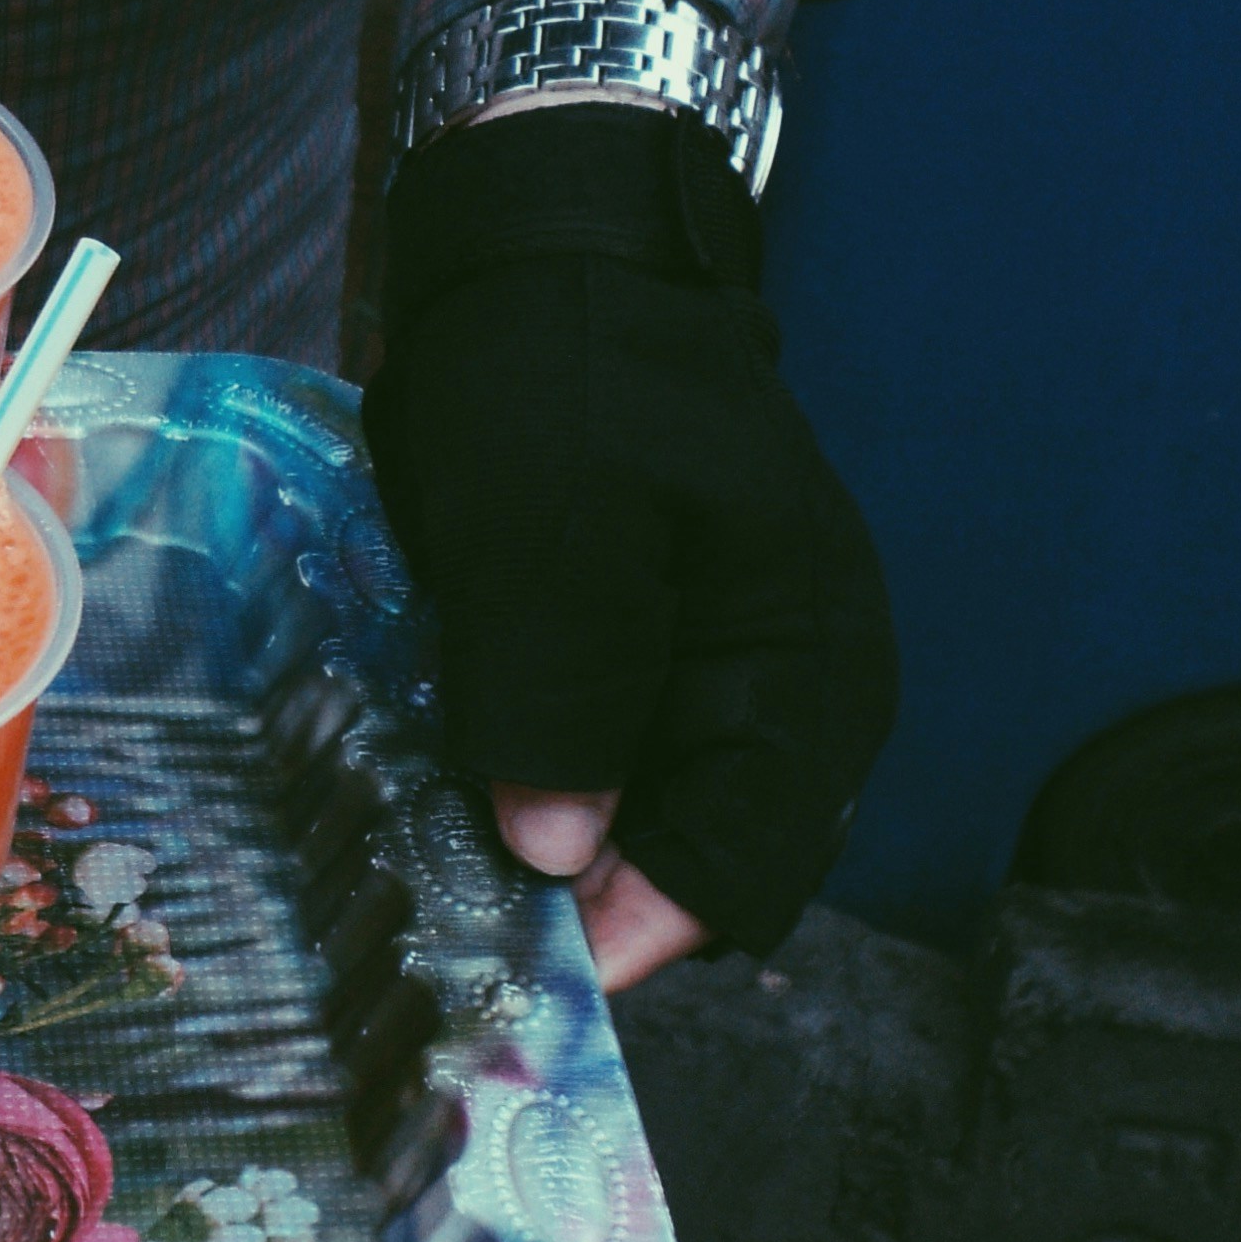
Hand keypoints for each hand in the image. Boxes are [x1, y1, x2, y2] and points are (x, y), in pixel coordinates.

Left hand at [366, 99, 897, 985]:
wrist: (550, 258)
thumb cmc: (561, 373)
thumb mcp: (549, 525)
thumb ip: (563, 685)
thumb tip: (562, 853)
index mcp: (805, 659)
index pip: (745, 862)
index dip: (636, 938)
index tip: (522, 983)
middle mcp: (789, 688)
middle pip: (698, 864)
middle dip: (587, 919)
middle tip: (454, 953)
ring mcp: (721, 675)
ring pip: (645, 829)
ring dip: (553, 870)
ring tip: (435, 895)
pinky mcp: (648, 660)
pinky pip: (604, 772)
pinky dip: (536, 805)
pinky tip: (449, 817)